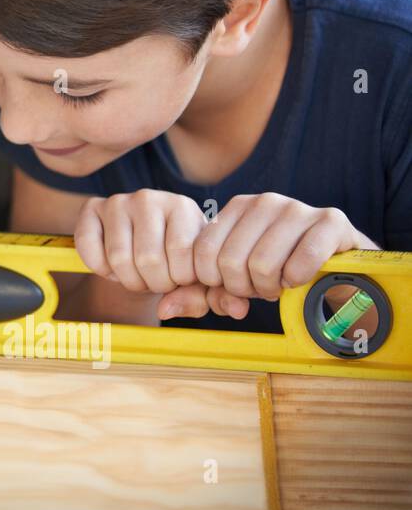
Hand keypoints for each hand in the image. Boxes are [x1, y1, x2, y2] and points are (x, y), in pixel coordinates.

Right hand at [74, 189, 208, 295]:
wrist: (148, 244)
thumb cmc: (177, 260)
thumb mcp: (197, 278)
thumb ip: (196, 297)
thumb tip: (165, 310)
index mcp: (182, 206)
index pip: (181, 250)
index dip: (180, 278)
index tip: (181, 278)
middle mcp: (149, 198)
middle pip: (148, 257)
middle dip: (154, 283)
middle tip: (158, 280)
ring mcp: (118, 201)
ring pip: (118, 258)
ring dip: (129, 280)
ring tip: (139, 275)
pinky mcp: (91, 207)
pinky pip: (88, 246)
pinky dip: (99, 268)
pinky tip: (114, 267)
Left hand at [189, 193, 375, 301]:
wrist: (344, 263)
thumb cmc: (282, 269)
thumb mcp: (236, 278)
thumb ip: (199, 291)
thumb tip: (164, 309)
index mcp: (238, 207)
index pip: (203, 254)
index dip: (217, 283)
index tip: (237, 286)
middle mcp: (265, 201)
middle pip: (229, 262)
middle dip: (245, 288)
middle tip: (263, 288)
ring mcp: (298, 208)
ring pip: (262, 265)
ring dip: (272, 288)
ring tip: (282, 283)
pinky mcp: (331, 221)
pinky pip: (300, 264)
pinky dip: (298, 282)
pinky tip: (303, 277)